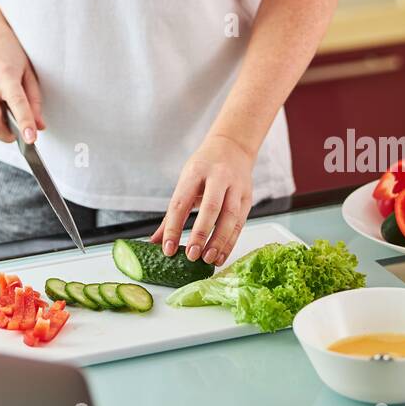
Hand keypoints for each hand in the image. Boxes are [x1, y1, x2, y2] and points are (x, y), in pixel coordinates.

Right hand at [0, 19, 45, 143]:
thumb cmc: (10, 52)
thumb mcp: (29, 72)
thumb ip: (34, 100)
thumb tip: (39, 126)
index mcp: (5, 75)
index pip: (16, 104)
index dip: (24, 123)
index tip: (31, 139)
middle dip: (6, 136)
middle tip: (18, 135)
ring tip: (6, 109)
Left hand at [150, 134, 253, 267]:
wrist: (233, 146)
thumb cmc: (204, 166)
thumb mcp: (185, 181)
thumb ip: (172, 213)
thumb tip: (156, 241)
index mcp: (195, 172)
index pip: (181, 202)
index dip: (174, 227)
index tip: (168, 248)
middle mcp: (218, 177)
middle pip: (210, 208)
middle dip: (200, 233)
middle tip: (191, 255)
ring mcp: (235, 187)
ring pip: (230, 216)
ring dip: (219, 241)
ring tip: (208, 259)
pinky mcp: (248, 197)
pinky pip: (240, 223)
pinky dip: (230, 242)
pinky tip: (221, 256)